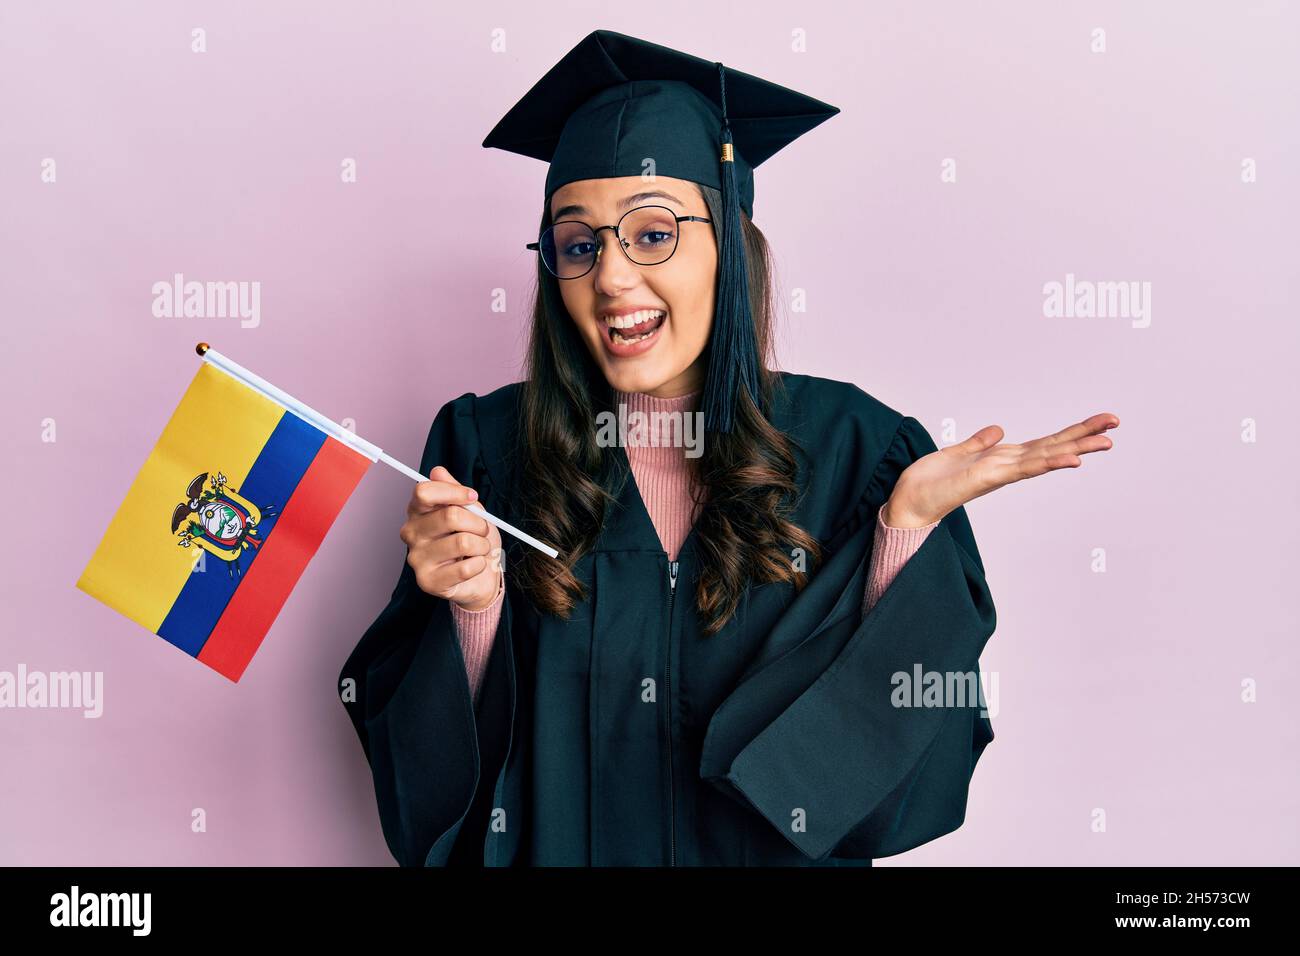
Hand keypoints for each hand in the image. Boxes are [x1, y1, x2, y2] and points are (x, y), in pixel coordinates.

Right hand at [400, 465, 503, 609]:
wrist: (481, 577)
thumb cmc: (474, 540)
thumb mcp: (470, 511)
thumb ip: (454, 491)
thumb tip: (437, 471)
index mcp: (418, 512)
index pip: (424, 491)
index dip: (454, 492)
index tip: (473, 497)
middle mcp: (411, 533)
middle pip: (450, 516)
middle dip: (478, 523)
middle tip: (482, 531)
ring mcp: (417, 558)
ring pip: (462, 542)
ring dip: (482, 545)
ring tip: (479, 550)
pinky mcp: (428, 582)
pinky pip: (466, 567)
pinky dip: (480, 565)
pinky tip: (474, 566)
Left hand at [883, 413, 1119, 527]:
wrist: (907, 503)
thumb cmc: (929, 483)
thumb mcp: (957, 454)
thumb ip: (978, 443)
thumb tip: (999, 430)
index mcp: (1002, 460)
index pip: (1043, 444)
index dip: (1070, 433)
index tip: (1098, 421)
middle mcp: (1006, 468)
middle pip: (1052, 448)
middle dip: (1084, 436)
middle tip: (1116, 423)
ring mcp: (999, 474)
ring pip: (1045, 458)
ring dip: (1076, 448)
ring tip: (1106, 441)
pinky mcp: (985, 478)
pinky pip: (1022, 469)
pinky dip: (1048, 463)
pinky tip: (1071, 459)